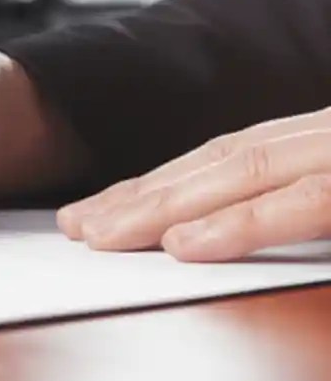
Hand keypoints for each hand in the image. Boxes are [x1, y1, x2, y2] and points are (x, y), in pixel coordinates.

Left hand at [58, 107, 330, 261]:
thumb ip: (300, 197)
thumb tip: (229, 227)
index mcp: (323, 139)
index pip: (230, 157)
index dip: (161, 182)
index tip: (101, 208)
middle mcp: (328, 137)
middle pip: (221, 162)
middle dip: (142, 195)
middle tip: (75, 223)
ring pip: (245, 173)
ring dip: (167, 205)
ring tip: (103, 233)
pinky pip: (305, 202)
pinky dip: (240, 223)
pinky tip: (184, 243)